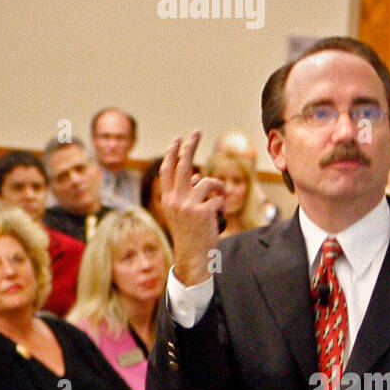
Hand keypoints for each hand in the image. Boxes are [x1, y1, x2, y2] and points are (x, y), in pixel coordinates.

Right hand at [160, 131, 223, 286]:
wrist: (193, 257)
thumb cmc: (191, 234)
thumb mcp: (184, 213)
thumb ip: (187, 194)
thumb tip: (197, 176)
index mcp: (168, 200)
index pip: (167, 171)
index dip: (173, 153)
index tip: (178, 139)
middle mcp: (175, 201)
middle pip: (183, 165)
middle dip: (190, 146)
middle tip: (196, 132)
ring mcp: (188, 206)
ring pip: (208, 182)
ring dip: (217, 188)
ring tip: (218, 199)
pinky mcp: (203, 211)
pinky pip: (219, 197)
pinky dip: (221, 204)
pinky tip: (216, 216)